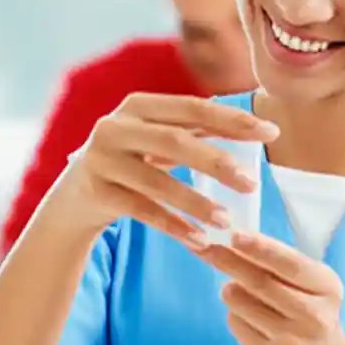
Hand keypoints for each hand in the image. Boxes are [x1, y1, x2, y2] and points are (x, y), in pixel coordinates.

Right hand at [48, 93, 279, 243]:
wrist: (73, 199)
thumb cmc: (130, 163)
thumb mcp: (156, 140)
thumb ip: (196, 131)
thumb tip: (256, 128)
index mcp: (138, 106)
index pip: (193, 108)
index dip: (233, 120)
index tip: (271, 133)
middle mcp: (114, 126)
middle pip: (175, 141)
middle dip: (217, 162)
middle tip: (251, 184)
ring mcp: (100, 159)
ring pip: (157, 182)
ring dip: (196, 203)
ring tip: (226, 221)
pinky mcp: (94, 192)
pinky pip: (141, 210)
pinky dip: (173, 225)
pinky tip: (199, 239)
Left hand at [192, 231, 344, 344]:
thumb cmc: (311, 311)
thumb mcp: (312, 285)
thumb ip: (282, 265)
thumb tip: (235, 242)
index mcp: (328, 288)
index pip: (290, 264)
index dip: (261, 249)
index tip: (235, 235)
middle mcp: (314, 316)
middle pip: (260, 283)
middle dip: (230, 262)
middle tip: (208, 247)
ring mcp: (291, 342)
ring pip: (241, 303)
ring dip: (230, 289)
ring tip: (235, 288)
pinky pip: (236, 324)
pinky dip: (234, 313)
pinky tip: (247, 316)